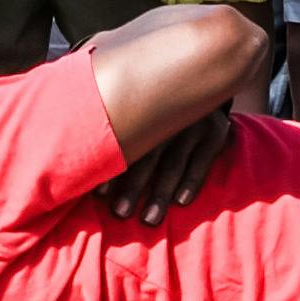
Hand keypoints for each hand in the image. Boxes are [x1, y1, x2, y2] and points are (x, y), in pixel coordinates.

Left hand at [97, 111, 235, 223]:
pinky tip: (181, 201)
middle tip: (120, 213)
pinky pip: (203, 159)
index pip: (125, 143)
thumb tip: (84, 162)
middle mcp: (168, 116)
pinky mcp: (215, 131)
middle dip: (133, 187)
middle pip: (148, 156)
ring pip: (174, 162)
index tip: (100, 196)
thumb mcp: (140, 107)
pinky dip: (192, 181)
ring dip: (160, 193)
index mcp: (143, 109)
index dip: (112, 170)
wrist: (205, 81)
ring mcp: (193, 123)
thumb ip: (120, 127)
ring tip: (149, 219)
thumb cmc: (159, 109)